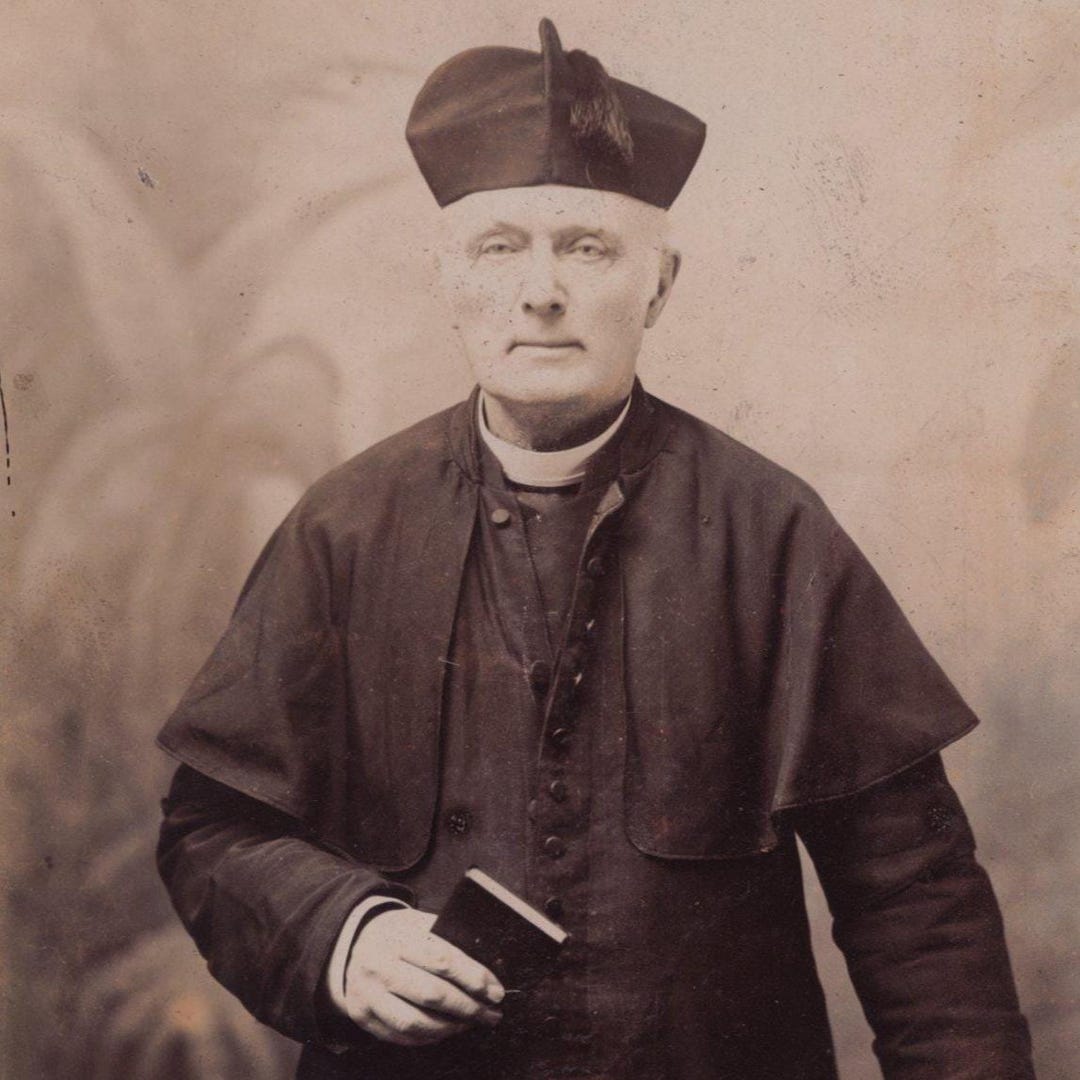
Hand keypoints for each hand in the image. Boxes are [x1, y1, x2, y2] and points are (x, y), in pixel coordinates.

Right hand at [338, 907, 504, 1045]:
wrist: (352, 941)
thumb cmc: (398, 933)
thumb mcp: (419, 923)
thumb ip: (448, 942)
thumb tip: (486, 972)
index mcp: (398, 937)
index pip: (443, 959)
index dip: (473, 978)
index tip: (495, 991)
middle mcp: (380, 966)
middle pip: (432, 994)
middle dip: (468, 1007)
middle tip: (491, 1013)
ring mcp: (368, 994)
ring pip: (416, 1022)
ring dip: (450, 1028)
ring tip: (470, 1023)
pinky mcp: (363, 1016)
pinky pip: (401, 1037)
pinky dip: (428, 1038)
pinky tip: (446, 1031)